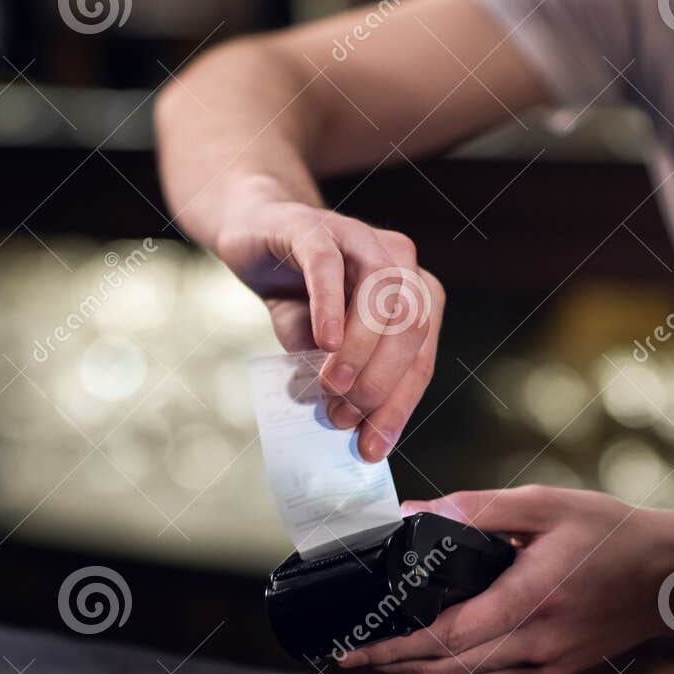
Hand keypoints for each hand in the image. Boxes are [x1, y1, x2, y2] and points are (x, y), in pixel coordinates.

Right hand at [214, 176, 442, 461]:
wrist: (253, 235)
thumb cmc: (297, 295)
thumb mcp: (319, 347)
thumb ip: (337, 375)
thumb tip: (348, 423)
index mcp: (412, 294)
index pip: (420, 356)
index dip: (399, 405)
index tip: (372, 447)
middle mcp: (398, 262)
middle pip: (411, 325)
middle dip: (381, 381)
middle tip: (344, 417)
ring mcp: (360, 237)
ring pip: (383, 294)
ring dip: (361, 349)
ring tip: (333, 386)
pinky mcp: (315, 227)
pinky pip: (330, 266)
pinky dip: (332, 306)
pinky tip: (324, 341)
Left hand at [337, 487, 673, 673]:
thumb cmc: (612, 534)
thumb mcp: (545, 505)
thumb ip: (476, 510)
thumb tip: (413, 515)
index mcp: (532, 600)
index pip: (447, 637)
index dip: (394, 648)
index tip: (354, 649)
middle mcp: (537, 643)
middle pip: (447, 669)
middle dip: (393, 666)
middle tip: (350, 656)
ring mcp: (546, 666)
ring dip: (418, 672)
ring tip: (377, 656)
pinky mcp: (553, 672)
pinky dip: (453, 671)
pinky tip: (429, 657)